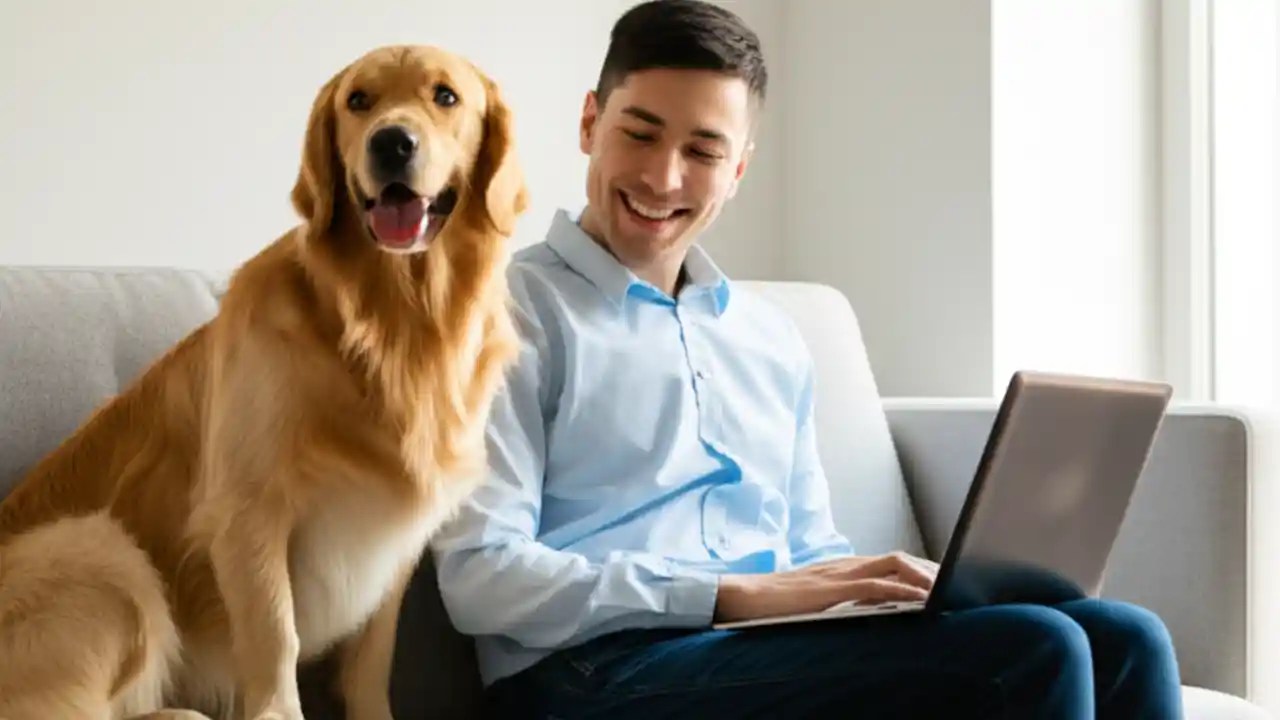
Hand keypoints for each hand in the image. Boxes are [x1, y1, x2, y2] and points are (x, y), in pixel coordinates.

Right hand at [713, 551, 939, 622]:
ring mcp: (840, 573)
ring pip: (895, 566)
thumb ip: (843, 598)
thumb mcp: (818, 597)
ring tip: (948, 591)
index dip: (922, 569)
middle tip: (958, 584)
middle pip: (902, 559)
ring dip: (925, 577)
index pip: (893, 561)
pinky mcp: (833, 588)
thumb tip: (870, 609)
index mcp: (844, 566)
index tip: (944, 582)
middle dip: (933, 570)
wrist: (745, 596)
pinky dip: (903, 592)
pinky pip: (876, 586)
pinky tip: (920, 601)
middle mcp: (847, 564)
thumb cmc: (778, 601)